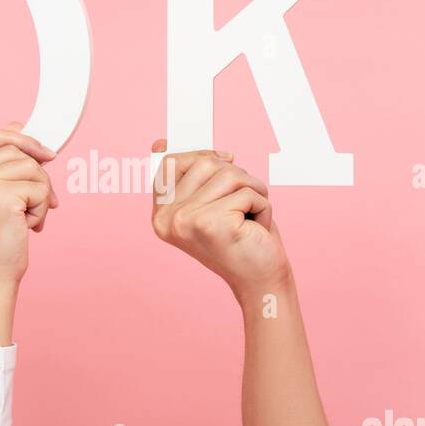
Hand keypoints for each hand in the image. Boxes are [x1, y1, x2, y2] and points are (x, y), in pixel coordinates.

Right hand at [0, 123, 58, 342]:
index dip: (21, 140)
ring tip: (27, 221)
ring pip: (31, 166)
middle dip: (36, 175)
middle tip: (42, 202)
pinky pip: (39, 186)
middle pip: (15, 150)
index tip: (43, 152)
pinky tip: (28, 228)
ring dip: (39, 195)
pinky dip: (41, 209)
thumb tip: (19, 128)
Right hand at [149, 139, 291, 301]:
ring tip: (251, 216)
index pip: (169, 163)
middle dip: (236, 175)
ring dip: (253, 191)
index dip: (199, 155)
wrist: (260, 282)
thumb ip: (192, 177)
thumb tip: (162, 143)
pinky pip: (248, 192)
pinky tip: (256, 229)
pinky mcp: (212, 224)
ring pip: (230, 174)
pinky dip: (263, 206)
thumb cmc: (241, 240)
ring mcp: (186, 221)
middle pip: (204, 162)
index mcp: (162, 215)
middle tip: (245, 202)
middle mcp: (167, 219)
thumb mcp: (210, 204)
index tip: (225, 158)